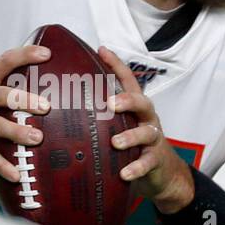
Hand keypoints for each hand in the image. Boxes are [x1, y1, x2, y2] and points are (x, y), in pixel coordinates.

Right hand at [0, 45, 51, 180]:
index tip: (46, 54)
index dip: (25, 55)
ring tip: (37, 138)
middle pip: (2, 96)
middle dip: (24, 100)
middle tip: (46, 107)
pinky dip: (2, 165)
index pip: (5, 61)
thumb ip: (9, 83)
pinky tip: (17, 175)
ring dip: (17, 132)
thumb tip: (49, 83)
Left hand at [100, 46, 194, 212]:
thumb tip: (61, 108)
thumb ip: (100, 115)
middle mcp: (145, 118)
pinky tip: (124, 174)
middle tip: (110, 103)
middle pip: (141, 102)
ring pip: (145, 132)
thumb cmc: (133, 145)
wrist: (163, 172)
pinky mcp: (155, 159)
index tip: (101, 50)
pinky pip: (146, 163)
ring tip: (115, 142)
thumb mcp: (119, 125)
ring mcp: (152, 138)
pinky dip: (136, 168)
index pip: (127, 80)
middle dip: (127, 100)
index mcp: (134, 107)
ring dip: (130, 136)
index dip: (116, 65)